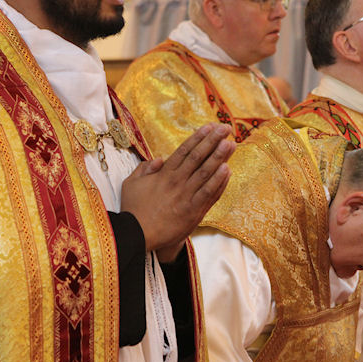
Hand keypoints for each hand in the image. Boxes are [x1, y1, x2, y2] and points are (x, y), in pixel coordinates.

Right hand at [121, 123, 234, 261]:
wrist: (137, 235)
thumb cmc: (134, 210)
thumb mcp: (131, 184)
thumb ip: (144, 168)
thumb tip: (159, 159)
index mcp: (164, 174)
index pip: (185, 150)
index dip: (198, 137)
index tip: (210, 127)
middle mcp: (177, 181)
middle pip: (198, 157)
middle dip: (213, 141)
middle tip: (225, 128)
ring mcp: (187, 196)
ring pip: (206, 173)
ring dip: (219, 157)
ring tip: (231, 143)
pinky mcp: (194, 211)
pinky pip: (209, 194)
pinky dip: (219, 182)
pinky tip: (228, 170)